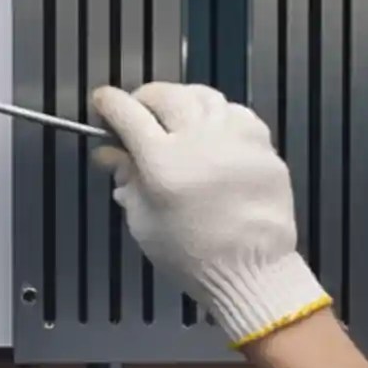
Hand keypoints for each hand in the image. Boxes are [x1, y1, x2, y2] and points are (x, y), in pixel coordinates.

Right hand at [92, 83, 329, 346]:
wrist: (251, 272)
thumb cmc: (190, 255)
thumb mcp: (144, 222)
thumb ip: (127, 179)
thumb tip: (109, 152)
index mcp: (163, 163)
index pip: (128, 114)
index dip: (110, 103)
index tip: (103, 103)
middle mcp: (200, 141)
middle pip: (166, 95)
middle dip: (145, 98)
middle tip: (139, 113)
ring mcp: (236, 139)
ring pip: (203, 95)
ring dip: (182, 101)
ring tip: (176, 118)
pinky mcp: (264, 145)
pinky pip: (236, 113)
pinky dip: (217, 116)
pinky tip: (212, 133)